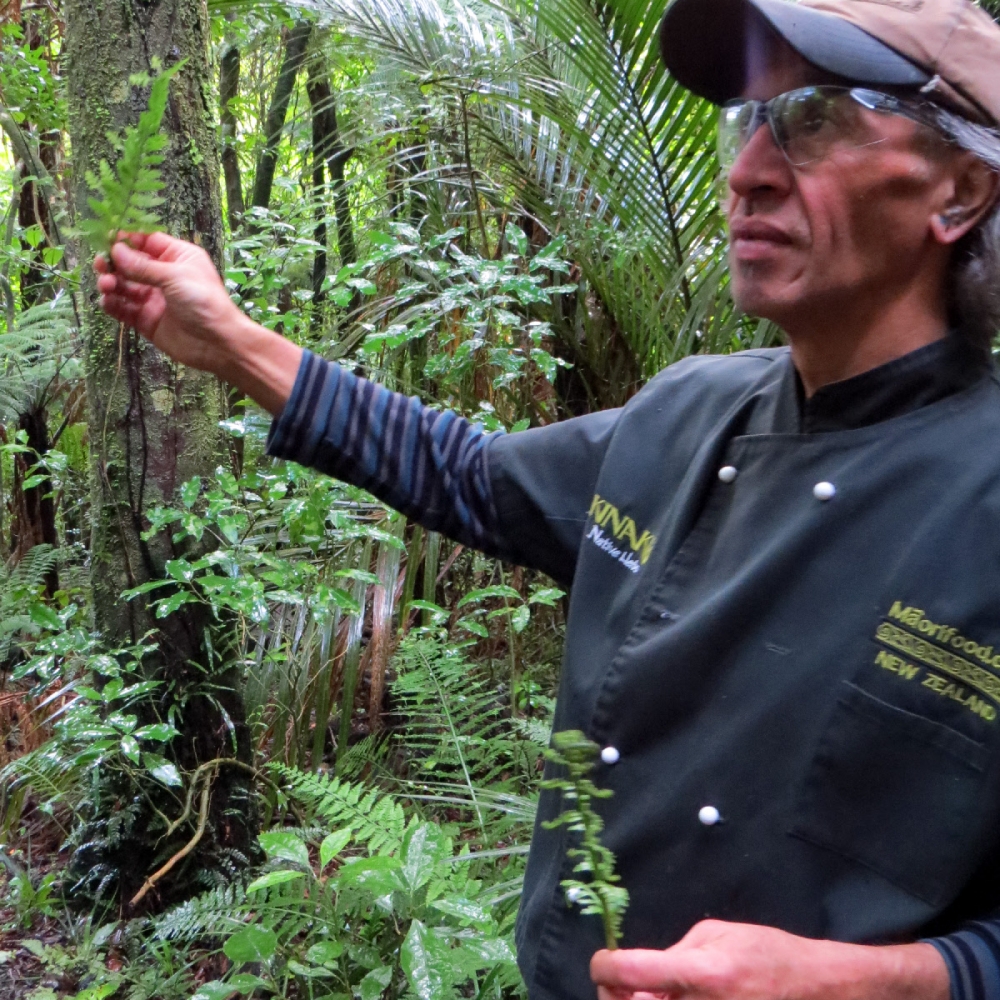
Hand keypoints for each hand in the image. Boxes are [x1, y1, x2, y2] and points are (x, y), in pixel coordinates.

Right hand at [95, 232, 245, 376]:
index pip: (147, 242)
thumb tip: (116, 250)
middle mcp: (164, 276)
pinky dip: (113, 304)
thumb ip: (143, 266)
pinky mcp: (147, 320)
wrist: (218, 343)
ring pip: (124, 286)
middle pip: (130, 264)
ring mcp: (155, 299)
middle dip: (114, 263)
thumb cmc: (205, 302)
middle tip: (102, 266)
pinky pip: (124, 309)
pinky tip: (108, 302)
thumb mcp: (175, 276)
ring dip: (111, 284)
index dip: (126, 240)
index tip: (107, 240)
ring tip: (107, 286)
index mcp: (177, 258)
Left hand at [590, 919, 948, 999]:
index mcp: (701, 974)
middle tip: (621, 988)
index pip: (626, 973)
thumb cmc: (770, 955)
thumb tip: (639, 976)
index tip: (604, 964)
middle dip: (618, 997)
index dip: (603, 967)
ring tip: (651, 994)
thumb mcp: (718, 935)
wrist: (823, 991)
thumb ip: (674, 955)